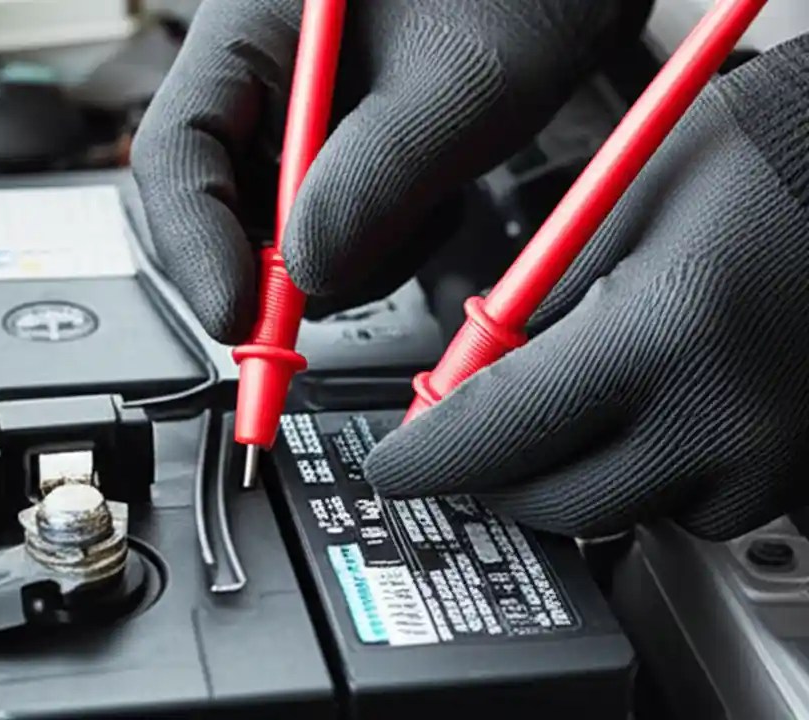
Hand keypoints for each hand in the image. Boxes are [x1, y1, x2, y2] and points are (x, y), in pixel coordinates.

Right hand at [131, 0, 642, 343]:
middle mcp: (265, 75)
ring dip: (339, 255)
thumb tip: (306, 280)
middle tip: (329, 292)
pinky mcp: (346, 147)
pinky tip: (430, 202)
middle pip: (213, 200)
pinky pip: (329, 223)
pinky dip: (375, 243)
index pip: (175, 152)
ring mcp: (304, 116)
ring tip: (420, 211)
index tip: (239, 316)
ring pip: (274, 226)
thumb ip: (374, 182)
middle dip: (269, 263)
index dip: (194, 246)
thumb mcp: (463, 83)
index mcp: (254, 28)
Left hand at [366, 36, 808, 540]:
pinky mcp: (798, 482)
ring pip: (622, 514)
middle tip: (469, 432)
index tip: (391, 468)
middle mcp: (719, 421)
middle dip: (493, 474)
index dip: (425, 461)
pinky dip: (653, 477)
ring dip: (577, 474)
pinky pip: (691, 510)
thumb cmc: (749, 166)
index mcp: (658, 337)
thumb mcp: (609, 216)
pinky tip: (659, 411)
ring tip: (587, 397)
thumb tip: (465, 386)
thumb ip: (532, 314)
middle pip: (552, 502)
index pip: (497, 436)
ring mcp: (767, 463)